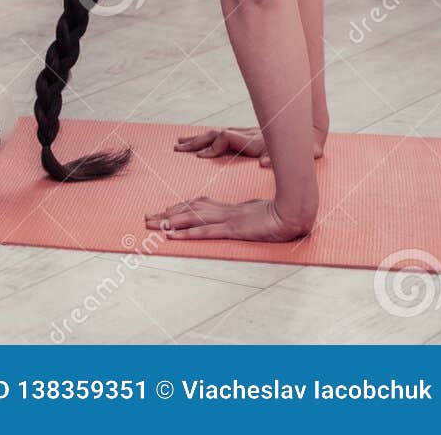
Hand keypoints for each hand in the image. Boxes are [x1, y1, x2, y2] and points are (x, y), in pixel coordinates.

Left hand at [145, 196, 308, 241]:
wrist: (293, 213)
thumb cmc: (279, 213)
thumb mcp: (257, 212)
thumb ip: (245, 213)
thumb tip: (238, 216)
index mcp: (228, 208)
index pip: (198, 205)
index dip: (180, 208)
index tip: (165, 211)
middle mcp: (223, 211)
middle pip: (189, 211)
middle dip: (166, 215)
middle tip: (147, 217)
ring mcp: (227, 219)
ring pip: (191, 219)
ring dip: (169, 223)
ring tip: (152, 224)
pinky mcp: (232, 229)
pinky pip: (205, 232)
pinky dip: (186, 233)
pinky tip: (172, 235)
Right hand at [175, 124, 326, 168]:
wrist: (315, 130)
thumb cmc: (309, 145)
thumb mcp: (298, 152)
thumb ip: (283, 159)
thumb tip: (263, 164)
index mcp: (257, 140)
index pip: (225, 139)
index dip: (212, 148)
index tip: (200, 158)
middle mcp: (249, 135)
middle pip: (215, 135)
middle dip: (196, 142)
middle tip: (177, 148)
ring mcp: (248, 134)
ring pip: (216, 134)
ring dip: (197, 139)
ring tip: (179, 144)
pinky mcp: (249, 135)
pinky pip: (222, 135)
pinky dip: (208, 138)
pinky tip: (199, 141)